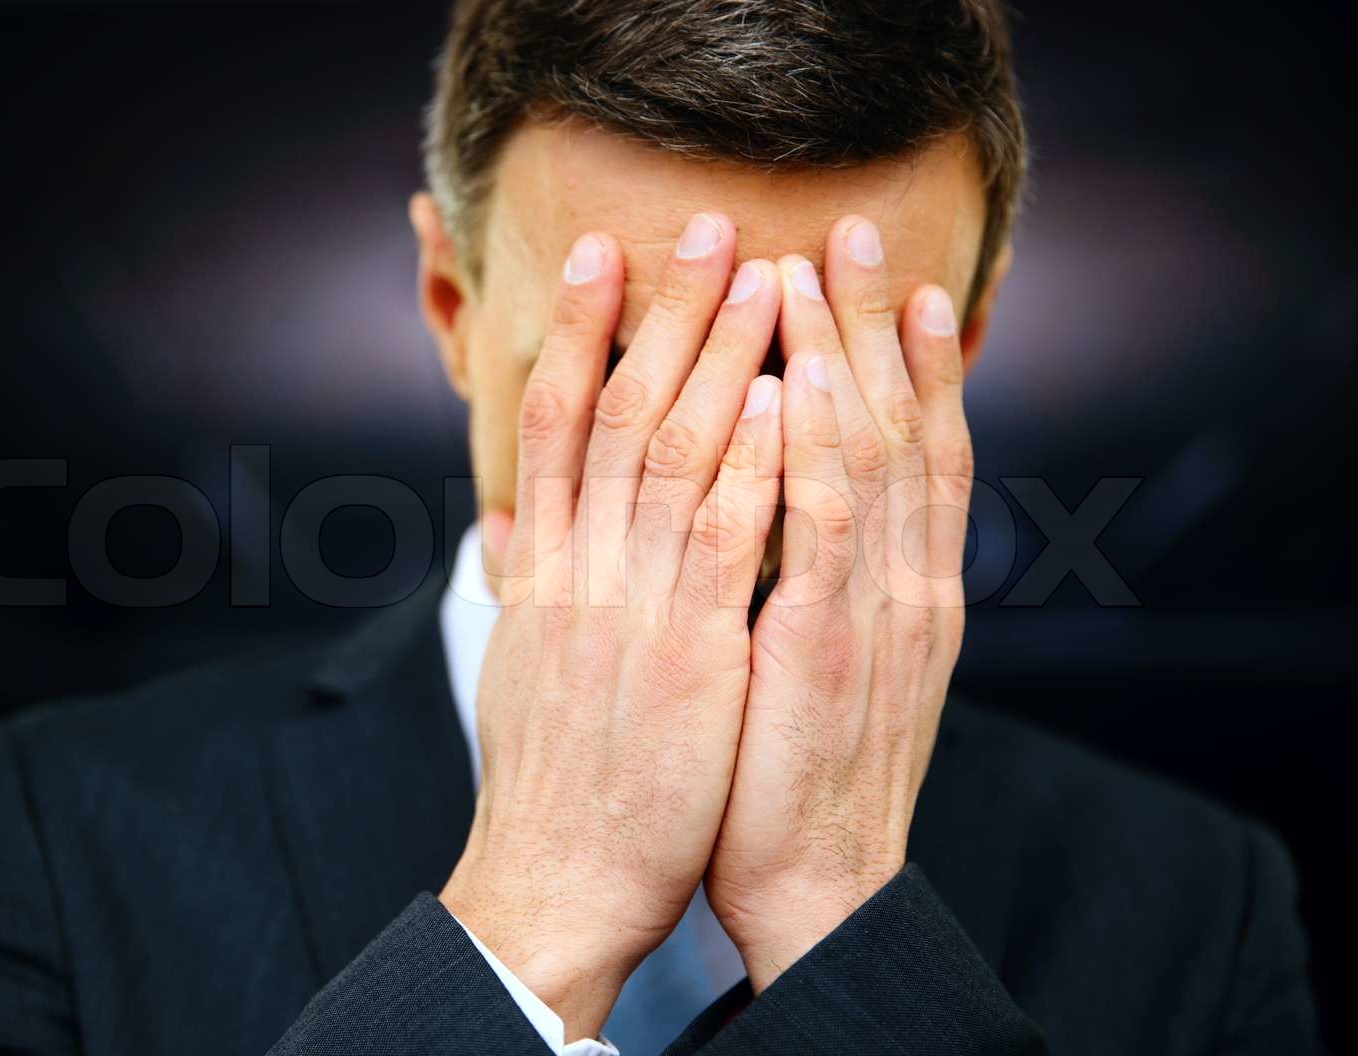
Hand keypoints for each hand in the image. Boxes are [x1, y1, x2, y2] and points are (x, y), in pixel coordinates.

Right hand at [439, 214, 783, 1039]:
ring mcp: (633, 610)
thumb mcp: (519, 668)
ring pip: (671, 457)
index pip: (553, 425)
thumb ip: (523, 588)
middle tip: (703, 228)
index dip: (573, 333)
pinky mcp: (690, 657)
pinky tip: (778, 400)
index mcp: (543, 572)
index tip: (598, 259)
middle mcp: (579, 572)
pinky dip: (749, 467)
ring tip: (761, 276)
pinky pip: (722, 544)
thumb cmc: (551, 777)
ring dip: (719, 360)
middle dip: (661, 314)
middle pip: (616, 414)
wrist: (555, 878)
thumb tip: (508, 532)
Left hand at [705, 216, 973, 990]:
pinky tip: (791, 381)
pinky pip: (821, 528)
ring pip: (862, 457)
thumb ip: (795, 583)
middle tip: (850, 228)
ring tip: (810, 267)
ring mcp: (871, 614)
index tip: (891, 284)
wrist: (810, 886)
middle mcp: (904, 587)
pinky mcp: (821, 648)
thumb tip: (756, 519)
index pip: (914, 454)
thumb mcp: (806, 664)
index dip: (908, 365)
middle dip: (871, 325)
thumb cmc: (789, 772)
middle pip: (896, 427)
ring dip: (837, 356)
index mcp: (901, 592)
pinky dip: (810, 449)